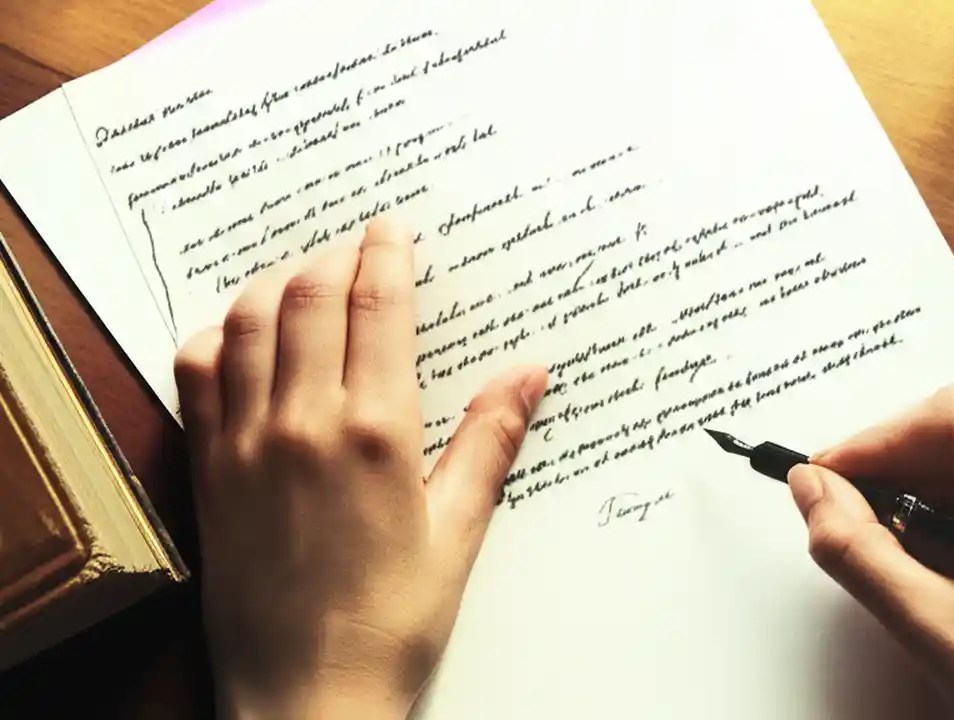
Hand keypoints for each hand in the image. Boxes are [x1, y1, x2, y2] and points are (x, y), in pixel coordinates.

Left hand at [174, 218, 546, 718]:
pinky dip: (218, 335)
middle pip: (309, 297)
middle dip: (336, 256)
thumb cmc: (393, 622)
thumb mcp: (458, 531)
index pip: (375, 307)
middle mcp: (304, 422)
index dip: (385, 254)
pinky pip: (197, 375)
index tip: (392, 229)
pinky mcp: (208, 471)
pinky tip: (242, 336)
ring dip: (277, 283)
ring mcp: (246, 443)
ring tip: (306, 278)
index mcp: (377, 432)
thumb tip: (530, 374)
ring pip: (247, 321)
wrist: (308, 696)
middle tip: (358, 246)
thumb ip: (489, 441)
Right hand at [788, 385, 953, 719]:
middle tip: (843, 519)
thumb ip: (860, 553)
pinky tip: (933, 566)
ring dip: (914, 497)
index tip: (825, 477)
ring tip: (894, 559)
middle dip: (890, 469)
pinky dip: (943, 516)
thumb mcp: (936, 631)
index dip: (876, 439)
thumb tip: (810, 487)